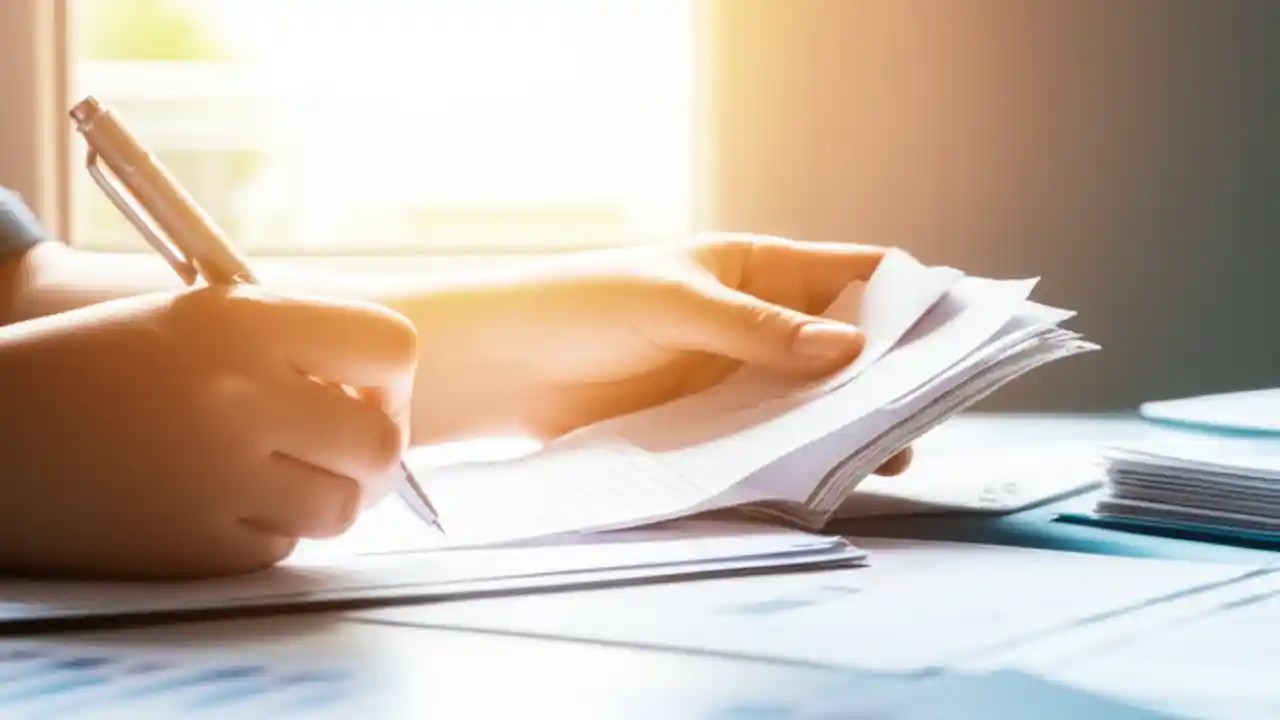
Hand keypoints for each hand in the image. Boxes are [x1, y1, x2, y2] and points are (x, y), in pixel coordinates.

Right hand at [0, 287, 415, 577]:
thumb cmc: (103, 363)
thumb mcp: (198, 317)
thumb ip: (299, 343)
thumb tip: (388, 394)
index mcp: (245, 322)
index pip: (391, 347)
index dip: (389, 376)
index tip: (362, 390)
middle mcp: (241, 399)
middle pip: (382, 444)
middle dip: (372, 451)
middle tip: (336, 447)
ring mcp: (220, 480)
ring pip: (344, 508)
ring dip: (324, 495)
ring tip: (273, 473)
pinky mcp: (197, 549)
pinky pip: (282, 548)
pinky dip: (263, 530)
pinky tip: (213, 501)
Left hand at [404, 233, 911, 474]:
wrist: (507, 366)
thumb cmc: (583, 306)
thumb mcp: (678, 305)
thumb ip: (761, 331)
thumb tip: (853, 348)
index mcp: (756, 270)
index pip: (849, 275)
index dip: (905, 294)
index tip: (958, 324)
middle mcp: (757, 325)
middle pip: (845, 346)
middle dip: (889, 370)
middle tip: (938, 402)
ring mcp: (737, 379)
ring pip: (815, 400)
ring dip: (851, 421)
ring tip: (895, 450)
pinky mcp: (711, 427)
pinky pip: (772, 441)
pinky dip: (802, 455)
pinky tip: (832, 474)